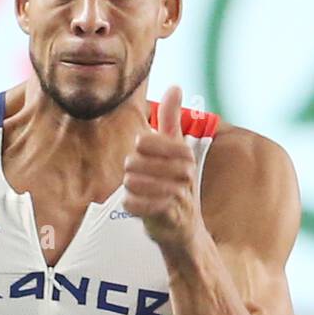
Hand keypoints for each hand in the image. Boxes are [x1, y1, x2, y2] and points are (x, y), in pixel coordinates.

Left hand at [123, 85, 202, 252]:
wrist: (183, 228)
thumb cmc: (175, 184)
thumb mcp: (175, 150)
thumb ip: (172, 119)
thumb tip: (176, 86)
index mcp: (183, 153)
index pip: (143, 141)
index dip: (137, 151)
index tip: (146, 159)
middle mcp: (183, 171)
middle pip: (133, 162)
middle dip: (131, 172)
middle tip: (140, 179)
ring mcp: (177, 194)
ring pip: (132, 183)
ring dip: (130, 189)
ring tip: (139, 193)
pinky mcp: (168, 215)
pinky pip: (134, 204)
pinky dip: (130, 205)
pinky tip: (136, 205)